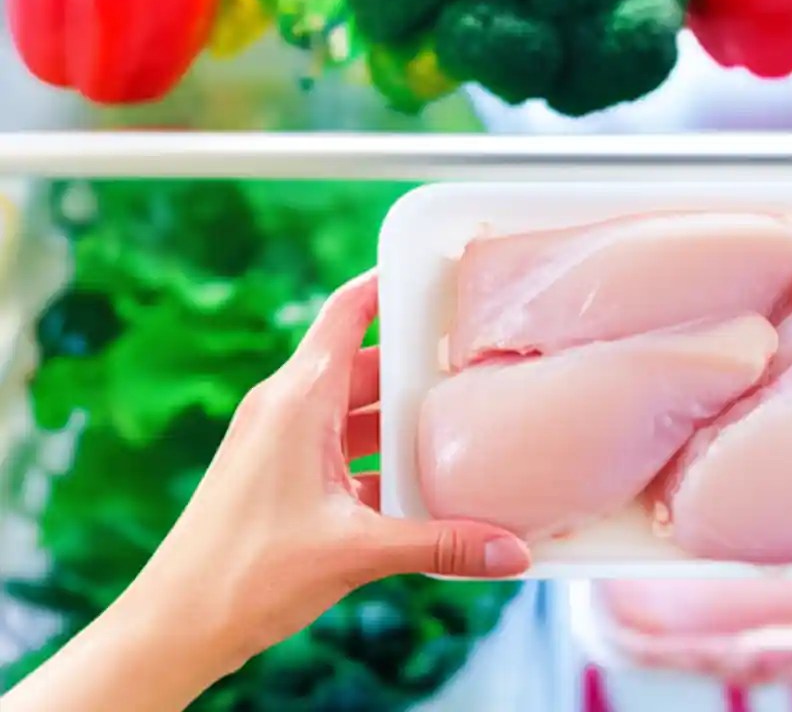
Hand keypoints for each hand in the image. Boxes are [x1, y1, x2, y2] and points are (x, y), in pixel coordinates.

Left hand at [2, 270, 530, 711]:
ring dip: (400, 415)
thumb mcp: (358, 551)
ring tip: (461, 419)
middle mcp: (286, 408)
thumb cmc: (247, 573)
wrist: (177, 624)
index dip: (390, 282)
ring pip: (354, 408)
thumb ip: (440, 545)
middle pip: (363, 362)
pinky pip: (341, 446)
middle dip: (416, 361)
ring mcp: (280, 441)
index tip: (437, 268)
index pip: (348, 312)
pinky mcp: (280, 475)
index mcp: (297, 400)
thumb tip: (512, 553)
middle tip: (474, 356)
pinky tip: (420, 482)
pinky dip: (379, 455)